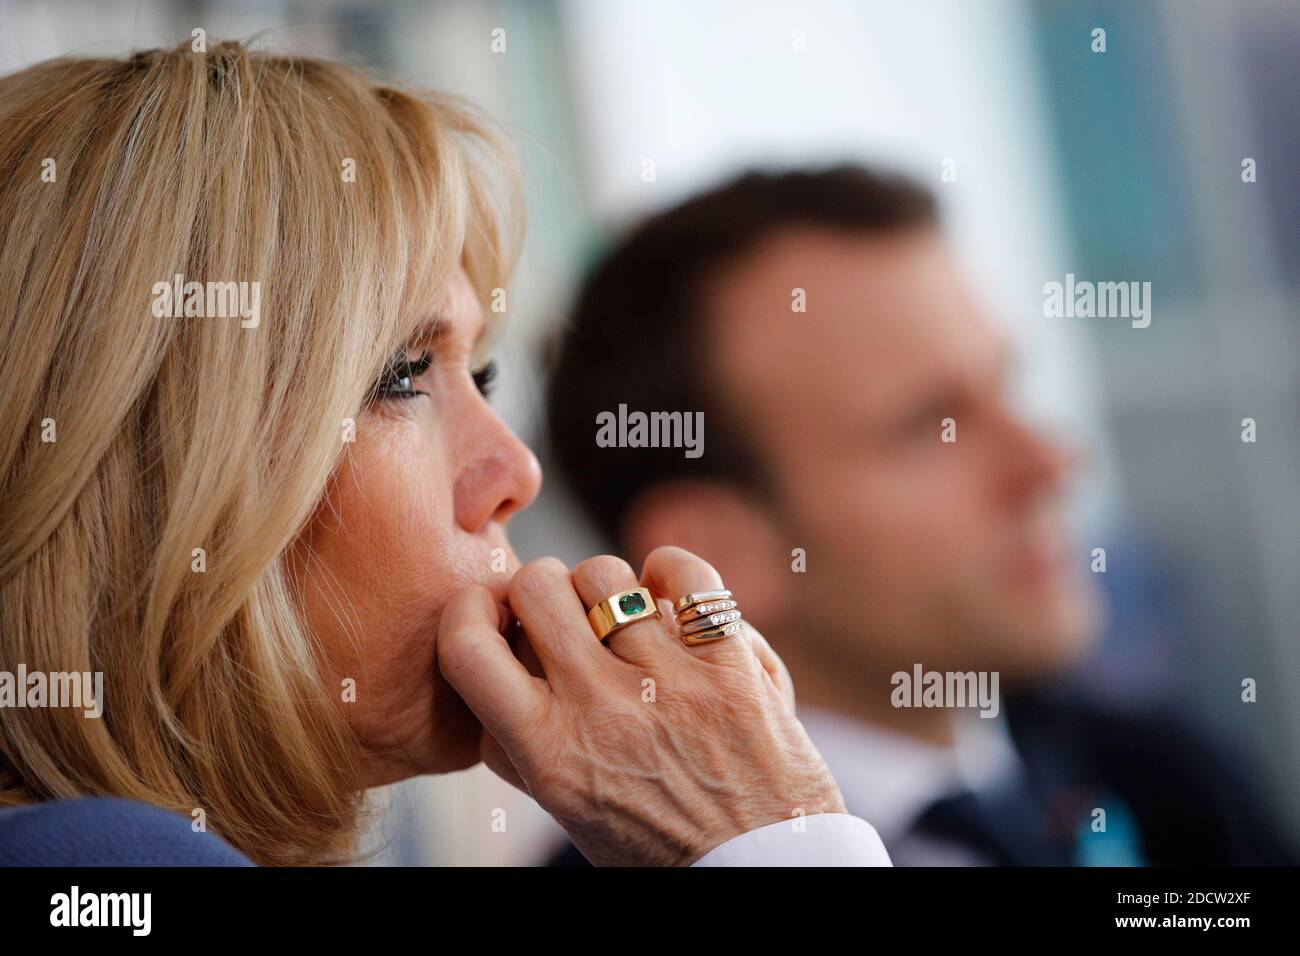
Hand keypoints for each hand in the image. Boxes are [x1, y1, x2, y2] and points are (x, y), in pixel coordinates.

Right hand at [437, 545, 846, 865]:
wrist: (758, 872)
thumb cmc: (655, 842)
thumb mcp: (564, 806)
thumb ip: (517, 744)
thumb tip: (497, 663)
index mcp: (548, 751)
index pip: (466, 647)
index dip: (466, 610)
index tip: (490, 614)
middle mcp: (602, 709)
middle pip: (537, 586)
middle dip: (540, 589)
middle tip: (561, 615)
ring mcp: (670, 683)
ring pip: (606, 574)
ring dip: (606, 586)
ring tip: (622, 615)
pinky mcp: (729, 666)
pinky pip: (686, 575)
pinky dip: (670, 572)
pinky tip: (667, 597)